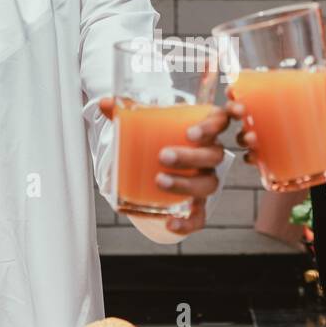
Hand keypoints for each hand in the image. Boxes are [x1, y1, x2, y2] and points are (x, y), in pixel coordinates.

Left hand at [98, 98, 230, 235]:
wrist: (157, 165)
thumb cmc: (158, 138)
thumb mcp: (145, 123)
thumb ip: (128, 112)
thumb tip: (105, 103)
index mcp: (203, 130)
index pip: (219, 122)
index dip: (211, 127)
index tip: (190, 133)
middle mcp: (209, 155)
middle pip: (214, 155)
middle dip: (190, 157)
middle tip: (162, 156)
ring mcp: (205, 180)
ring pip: (209, 184)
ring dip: (186, 184)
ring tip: (159, 181)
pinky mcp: (198, 204)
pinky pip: (200, 217)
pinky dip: (188, 223)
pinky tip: (170, 223)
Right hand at [226, 64, 325, 176]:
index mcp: (284, 101)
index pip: (253, 91)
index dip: (237, 90)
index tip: (232, 90)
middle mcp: (274, 120)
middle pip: (243, 114)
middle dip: (234, 112)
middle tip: (241, 112)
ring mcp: (276, 140)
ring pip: (248, 137)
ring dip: (243, 137)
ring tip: (252, 139)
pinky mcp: (281, 160)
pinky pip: (260, 160)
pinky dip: (254, 160)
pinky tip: (255, 158)